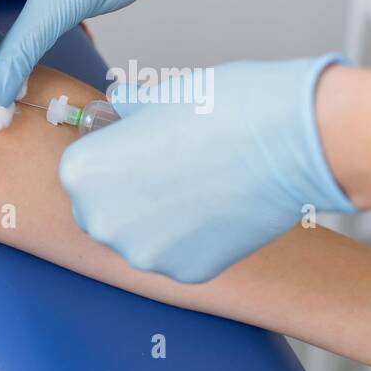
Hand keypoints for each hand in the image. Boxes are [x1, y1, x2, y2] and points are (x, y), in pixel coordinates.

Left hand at [59, 56, 354, 282]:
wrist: (290, 141)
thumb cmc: (225, 108)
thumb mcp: (162, 96)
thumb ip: (131, 111)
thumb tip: (123, 107)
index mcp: (84, 172)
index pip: (80, 172)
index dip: (111, 157)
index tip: (137, 148)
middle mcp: (103, 221)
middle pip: (103, 212)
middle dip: (127, 195)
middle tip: (169, 170)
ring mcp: (145, 255)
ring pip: (141, 239)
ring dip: (160, 221)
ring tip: (200, 186)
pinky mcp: (186, 274)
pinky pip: (178, 256)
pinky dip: (193, 239)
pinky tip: (219, 208)